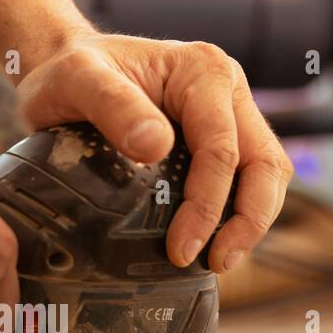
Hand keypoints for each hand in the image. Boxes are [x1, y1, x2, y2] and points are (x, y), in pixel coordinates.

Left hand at [15, 32, 291, 272]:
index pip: (222, 148)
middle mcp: (227, 89)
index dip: (207, 204)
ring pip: (267, 173)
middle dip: (247, 220)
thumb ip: (112, 105)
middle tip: (216, 263)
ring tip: (218, 261)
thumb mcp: (76, 80)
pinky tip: (212, 243)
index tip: (181, 248)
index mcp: (203, 70)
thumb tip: (156, 147)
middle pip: (264, 162)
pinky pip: (248, 179)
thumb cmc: (69, 73)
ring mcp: (229, 114)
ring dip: (251, 221)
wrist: (65, 69)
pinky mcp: (221, 138)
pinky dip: (238, 213)